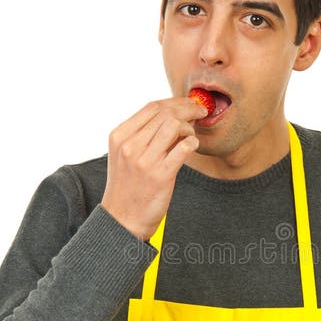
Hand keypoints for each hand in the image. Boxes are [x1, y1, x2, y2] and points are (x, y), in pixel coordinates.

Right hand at [101, 97, 206, 239]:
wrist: (122, 219)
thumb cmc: (128, 186)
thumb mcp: (124, 155)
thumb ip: (141, 135)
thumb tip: (171, 115)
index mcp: (120, 136)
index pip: (152, 107)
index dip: (175, 101)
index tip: (188, 104)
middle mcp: (130, 145)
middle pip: (165, 113)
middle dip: (188, 109)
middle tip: (200, 112)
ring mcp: (144, 160)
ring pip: (174, 125)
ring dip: (189, 127)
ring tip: (191, 135)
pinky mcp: (160, 175)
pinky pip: (183, 148)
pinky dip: (192, 143)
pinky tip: (193, 147)